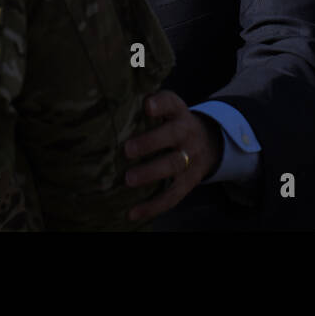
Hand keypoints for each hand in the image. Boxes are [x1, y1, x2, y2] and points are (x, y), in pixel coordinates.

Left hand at [124, 90, 221, 221]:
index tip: (147, 105)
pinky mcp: (188, 181)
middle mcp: (186, 133)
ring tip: (129, 179)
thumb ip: (146, 107)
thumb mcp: (167, 110)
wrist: (208, 143)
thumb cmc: (172, 124)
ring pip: (172, 165)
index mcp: (178, 112)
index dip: (160, 103)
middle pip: (172, 135)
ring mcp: (189, 158)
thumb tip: (106, 108)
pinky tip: (133, 212)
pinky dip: (153, 206)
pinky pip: (173, 195)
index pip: (171, 103)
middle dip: (150, 142)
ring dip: (150, 173)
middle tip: (127, 149)